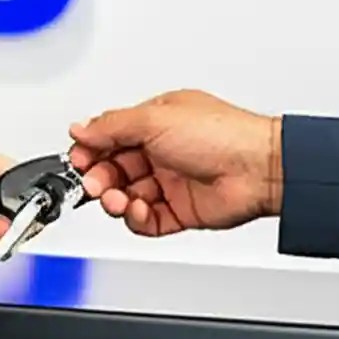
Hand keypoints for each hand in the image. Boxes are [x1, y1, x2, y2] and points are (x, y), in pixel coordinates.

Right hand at [67, 89, 282, 235]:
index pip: (109, 136)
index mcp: (155, 122)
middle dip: (98, 176)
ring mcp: (170, 181)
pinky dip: (136, 218)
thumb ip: (111, 125)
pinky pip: (146, 219)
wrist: (260, 170)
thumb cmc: (222, 135)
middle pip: (113, 168)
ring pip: (126, 195)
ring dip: (115, 199)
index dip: (90, 148)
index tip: (78, 158)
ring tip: (117, 199)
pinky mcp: (180, 210)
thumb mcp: (154, 119)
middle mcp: (161, 151)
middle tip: (93, 183)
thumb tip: (80, 127)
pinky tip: (137, 211)